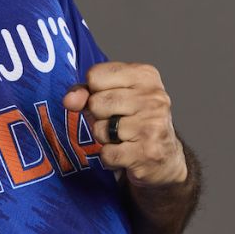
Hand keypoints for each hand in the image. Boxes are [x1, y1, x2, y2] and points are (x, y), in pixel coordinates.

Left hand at [62, 61, 187, 187]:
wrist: (165, 158)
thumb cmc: (133, 121)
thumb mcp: (111, 96)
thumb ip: (85, 91)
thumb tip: (69, 100)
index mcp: (145, 75)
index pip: (95, 75)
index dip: (95, 92)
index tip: (111, 100)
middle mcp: (154, 97)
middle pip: (96, 103)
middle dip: (99, 117)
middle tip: (118, 122)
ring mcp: (153, 124)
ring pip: (100, 129)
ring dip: (105, 138)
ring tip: (123, 138)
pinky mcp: (149, 152)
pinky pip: (107, 154)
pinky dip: (110, 158)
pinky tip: (127, 154)